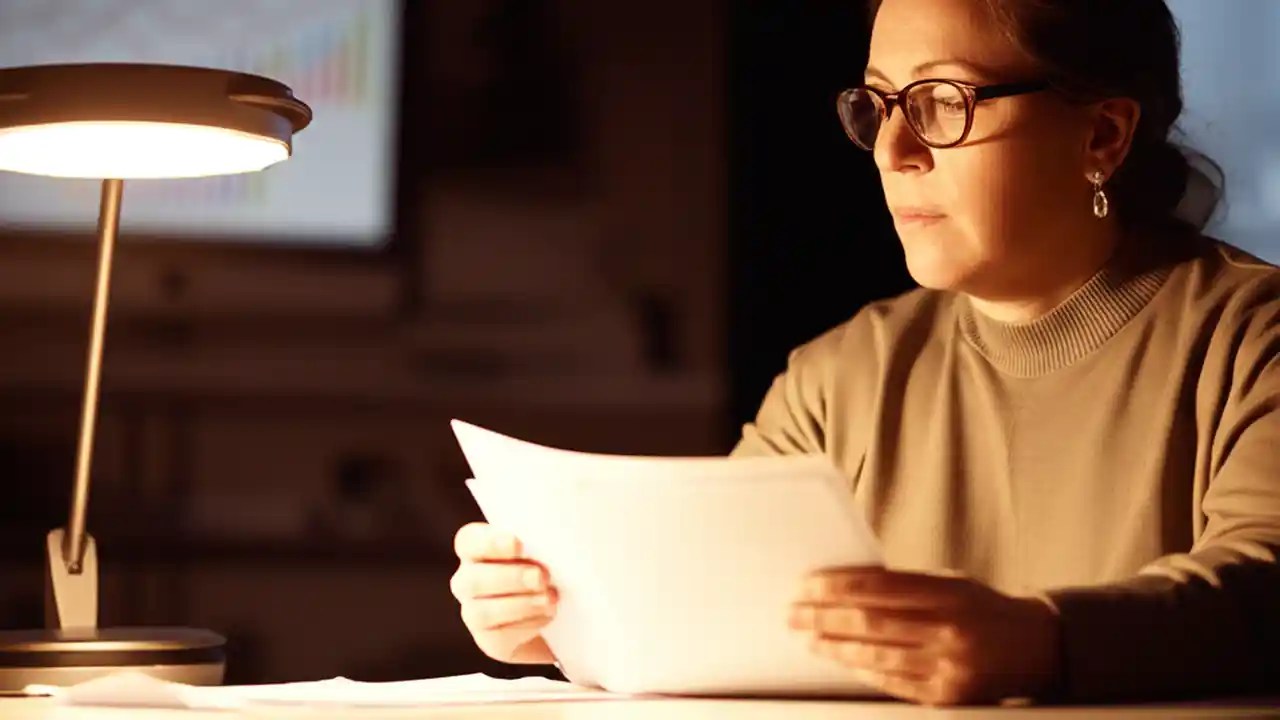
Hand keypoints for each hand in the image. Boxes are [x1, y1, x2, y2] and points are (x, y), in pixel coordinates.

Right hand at [450, 522, 557, 663]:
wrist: (553, 612)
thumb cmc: (548, 567)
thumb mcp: (546, 550)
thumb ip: (544, 543)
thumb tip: (558, 538)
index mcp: (477, 548)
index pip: (468, 541)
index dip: (489, 543)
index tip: (517, 544)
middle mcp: (468, 580)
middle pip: (472, 580)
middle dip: (510, 578)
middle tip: (540, 576)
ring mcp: (474, 612)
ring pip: (481, 612)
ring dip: (521, 604)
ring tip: (549, 598)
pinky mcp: (490, 640)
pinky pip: (500, 636)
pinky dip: (528, 624)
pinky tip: (547, 614)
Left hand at [789, 568, 1060, 705]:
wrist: (1037, 647)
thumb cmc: (982, 608)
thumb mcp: (951, 584)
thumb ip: (905, 586)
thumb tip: (844, 587)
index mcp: (949, 593)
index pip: (878, 586)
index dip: (836, 586)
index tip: (806, 585)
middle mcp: (949, 630)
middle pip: (870, 623)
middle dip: (823, 618)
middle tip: (793, 613)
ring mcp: (949, 667)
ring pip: (876, 656)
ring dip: (834, 647)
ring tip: (807, 637)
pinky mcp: (948, 697)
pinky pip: (892, 683)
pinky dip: (861, 670)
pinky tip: (840, 659)